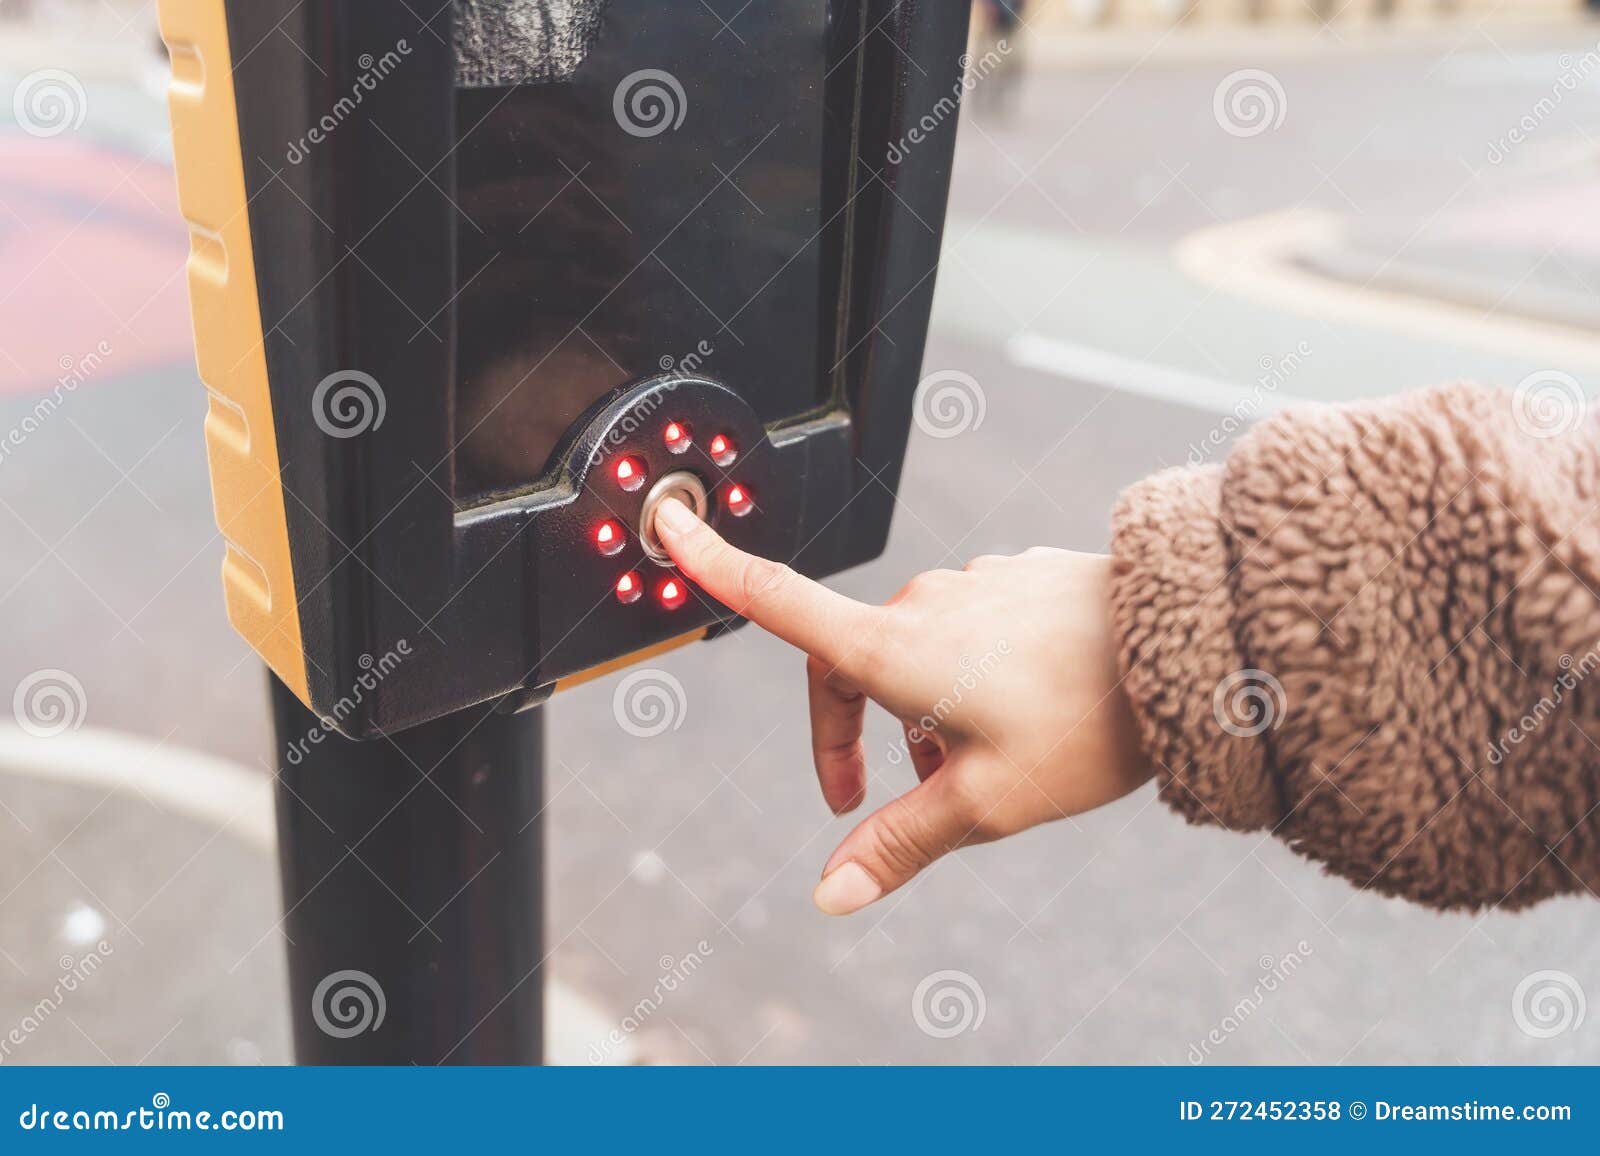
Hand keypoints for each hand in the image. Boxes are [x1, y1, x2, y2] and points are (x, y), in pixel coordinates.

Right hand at [654, 497, 1151, 915]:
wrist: (1188, 647)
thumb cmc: (1086, 723)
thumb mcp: (984, 804)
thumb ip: (898, 844)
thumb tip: (830, 895)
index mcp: (894, 646)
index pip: (778, 601)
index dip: (715, 565)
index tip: (671, 525)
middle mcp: (925, 602)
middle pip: (848, 661)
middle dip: (850, 732)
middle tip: (872, 800)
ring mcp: (975, 585)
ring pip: (915, 653)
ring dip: (918, 713)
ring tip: (974, 771)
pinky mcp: (1017, 581)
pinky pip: (967, 631)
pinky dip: (965, 679)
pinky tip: (1020, 719)